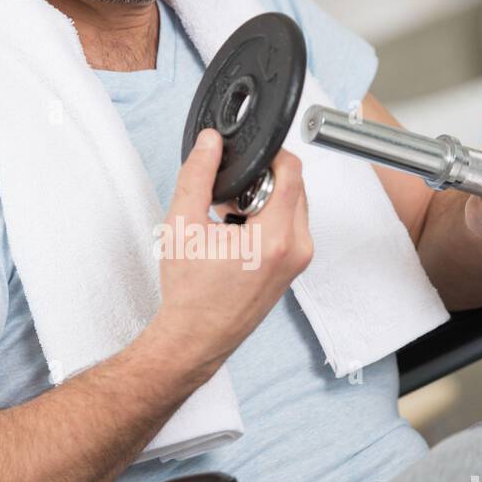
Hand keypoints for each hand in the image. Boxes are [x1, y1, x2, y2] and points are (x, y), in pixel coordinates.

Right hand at [150, 129, 312, 371]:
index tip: (246, 158)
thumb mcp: (182, 226)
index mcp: (274, 238)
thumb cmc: (190, 295)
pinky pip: (292, 225)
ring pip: (295, 205)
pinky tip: (240, 232)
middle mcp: (296, 249)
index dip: (270, 155)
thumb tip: (210, 143)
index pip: (292, 172)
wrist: (195, 338)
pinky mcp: (295, 268)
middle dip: (264, 179)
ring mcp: (299, 261)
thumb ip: (197, 176)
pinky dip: (270, 218)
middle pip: (296, 186)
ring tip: (231, 216)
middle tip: (230, 194)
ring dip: (266, 198)